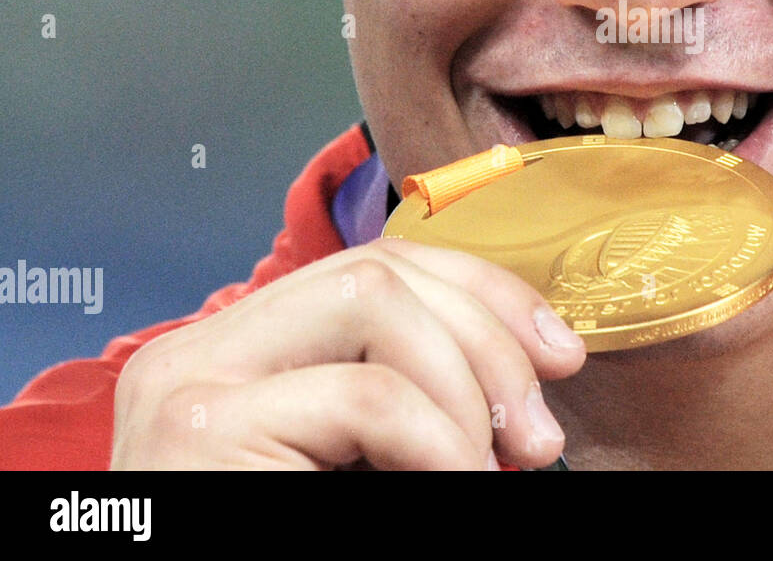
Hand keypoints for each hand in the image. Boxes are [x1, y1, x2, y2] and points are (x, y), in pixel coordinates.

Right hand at [110, 239, 585, 468]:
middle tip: (538, 434)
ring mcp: (190, 380)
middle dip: (488, 338)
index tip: (557, 353)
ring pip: (373, 301)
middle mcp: (201, 348)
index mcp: (242, 351)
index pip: (375, 266)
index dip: (482, 293)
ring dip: (461, 389)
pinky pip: (366, 397)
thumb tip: (533, 376)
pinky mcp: (201, 428)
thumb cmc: (287, 544)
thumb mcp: (361, 460)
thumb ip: (412, 403)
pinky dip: (438, 443)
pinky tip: (454, 485)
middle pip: (378, 270)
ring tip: (484, 469)